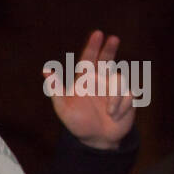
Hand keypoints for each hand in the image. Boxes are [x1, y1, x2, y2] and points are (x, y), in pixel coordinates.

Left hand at [44, 30, 134, 149]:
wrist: (98, 140)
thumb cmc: (78, 123)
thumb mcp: (64, 109)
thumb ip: (56, 90)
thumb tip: (45, 71)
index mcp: (85, 80)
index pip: (88, 58)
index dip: (93, 45)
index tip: (98, 33)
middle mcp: (100, 80)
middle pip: (106, 59)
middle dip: (110, 48)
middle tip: (114, 38)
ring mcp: (115, 89)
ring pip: (119, 81)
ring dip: (114, 98)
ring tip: (109, 113)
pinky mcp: (128, 98)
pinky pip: (128, 95)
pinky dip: (121, 106)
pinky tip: (116, 116)